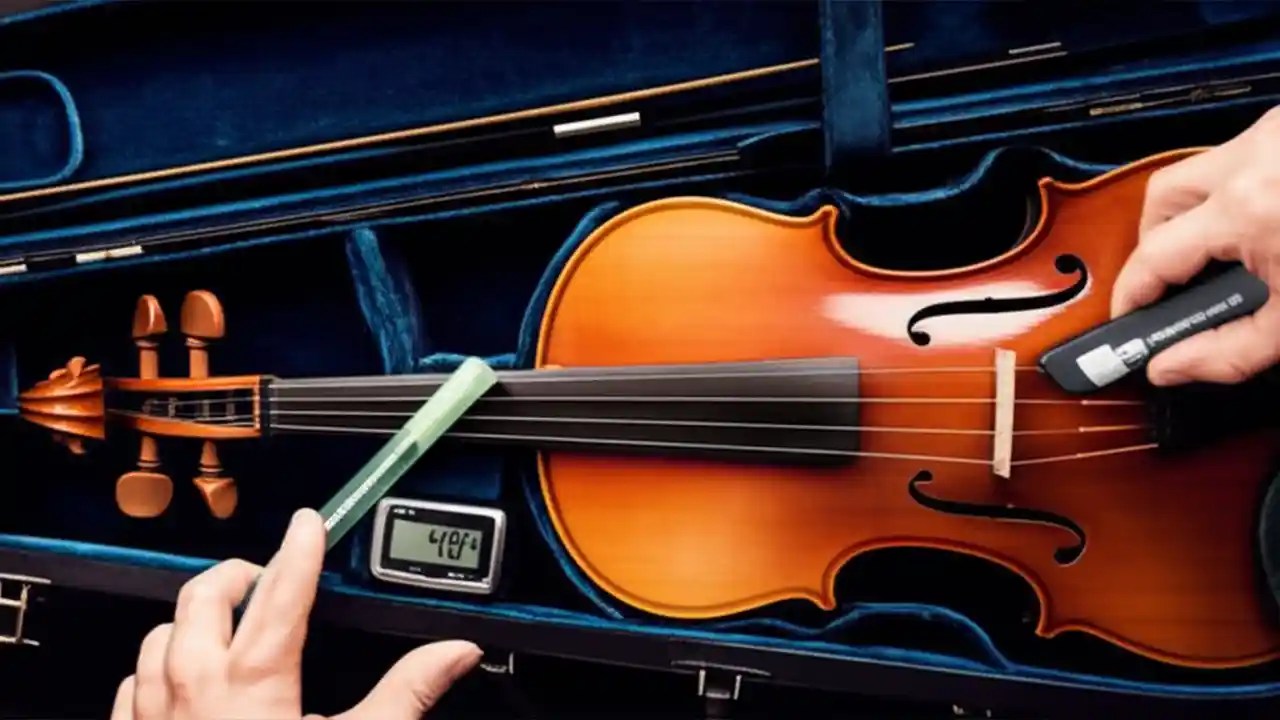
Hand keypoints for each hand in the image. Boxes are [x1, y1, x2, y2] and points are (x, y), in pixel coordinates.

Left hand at [110, 509, 480, 719]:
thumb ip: (407, 694)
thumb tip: (453, 653)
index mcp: (254, 683)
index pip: (282, 594)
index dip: (299, 550)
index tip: (309, 523)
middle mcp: (194, 690)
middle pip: (203, 599)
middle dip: (237, 574)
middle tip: (265, 572)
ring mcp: (155, 719)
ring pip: (158, 638)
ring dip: (190, 619)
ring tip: (220, 620)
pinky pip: (130, 689)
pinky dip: (154, 670)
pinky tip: (172, 681)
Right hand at [1111, 106, 1279, 384]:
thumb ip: (1230, 351)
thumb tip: (1171, 368)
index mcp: (1248, 210)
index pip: (1154, 257)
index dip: (1132, 294)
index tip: (1129, 318)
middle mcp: (1252, 161)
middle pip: (1161, 201)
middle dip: (1155, 244)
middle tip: (1173, 285)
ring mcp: (1274, 136)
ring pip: (1198, 172)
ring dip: (1194, 214)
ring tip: (1221, 254)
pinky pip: (1244, 159)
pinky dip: (1240, 194)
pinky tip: (1270, 224)